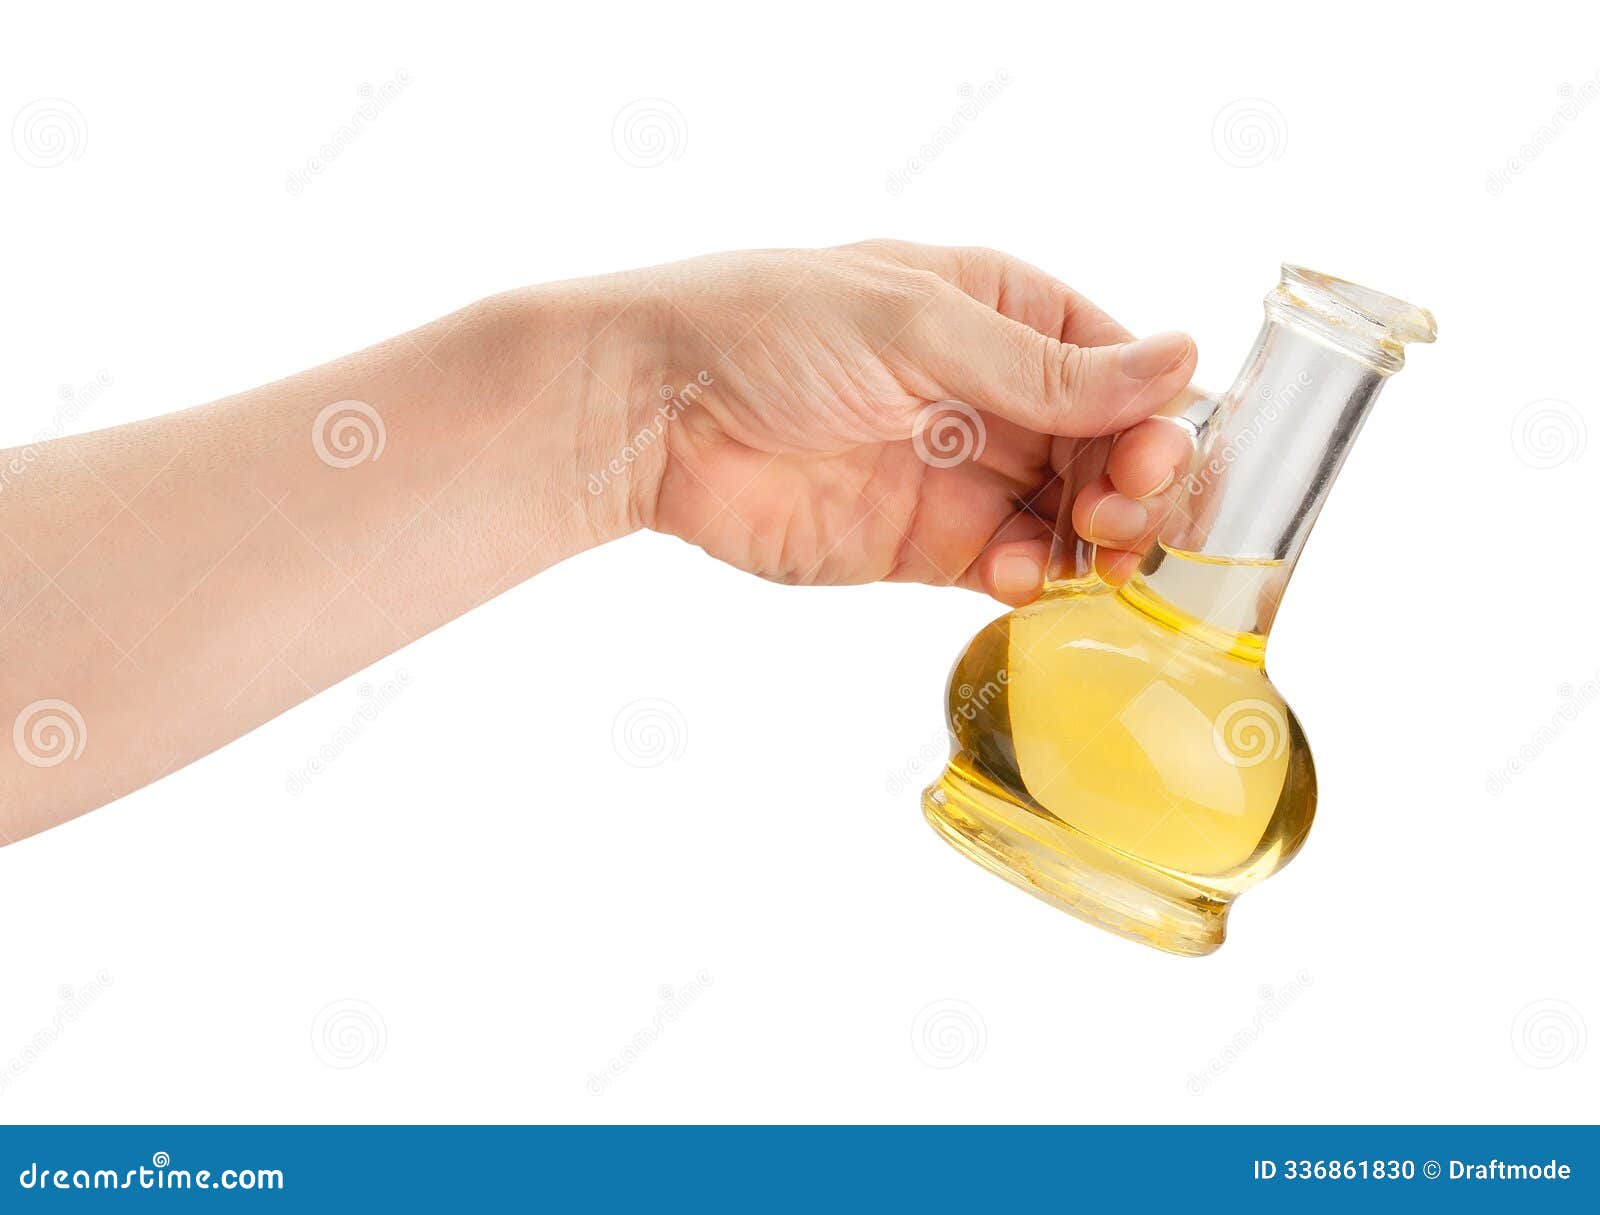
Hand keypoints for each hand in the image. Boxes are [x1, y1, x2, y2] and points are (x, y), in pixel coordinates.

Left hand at [624, 240, 1198, 603]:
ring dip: (1097, 545)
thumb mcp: (914, 328)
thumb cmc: (767, 331)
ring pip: (1075, 519)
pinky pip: (1014, 569)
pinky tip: (1016, 577)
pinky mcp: (926, 546)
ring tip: (1084, 558)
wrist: (654, 415)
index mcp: (1004, 314)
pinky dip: (1034, 581)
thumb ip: (1045, 368)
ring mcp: (964, 474)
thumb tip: (1182, 360)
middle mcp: (996, 393)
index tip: (1147, 465)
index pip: (1124, 371)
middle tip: (1117, 520)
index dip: (1155, 421)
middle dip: (1135, 490)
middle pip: (1113, 451)